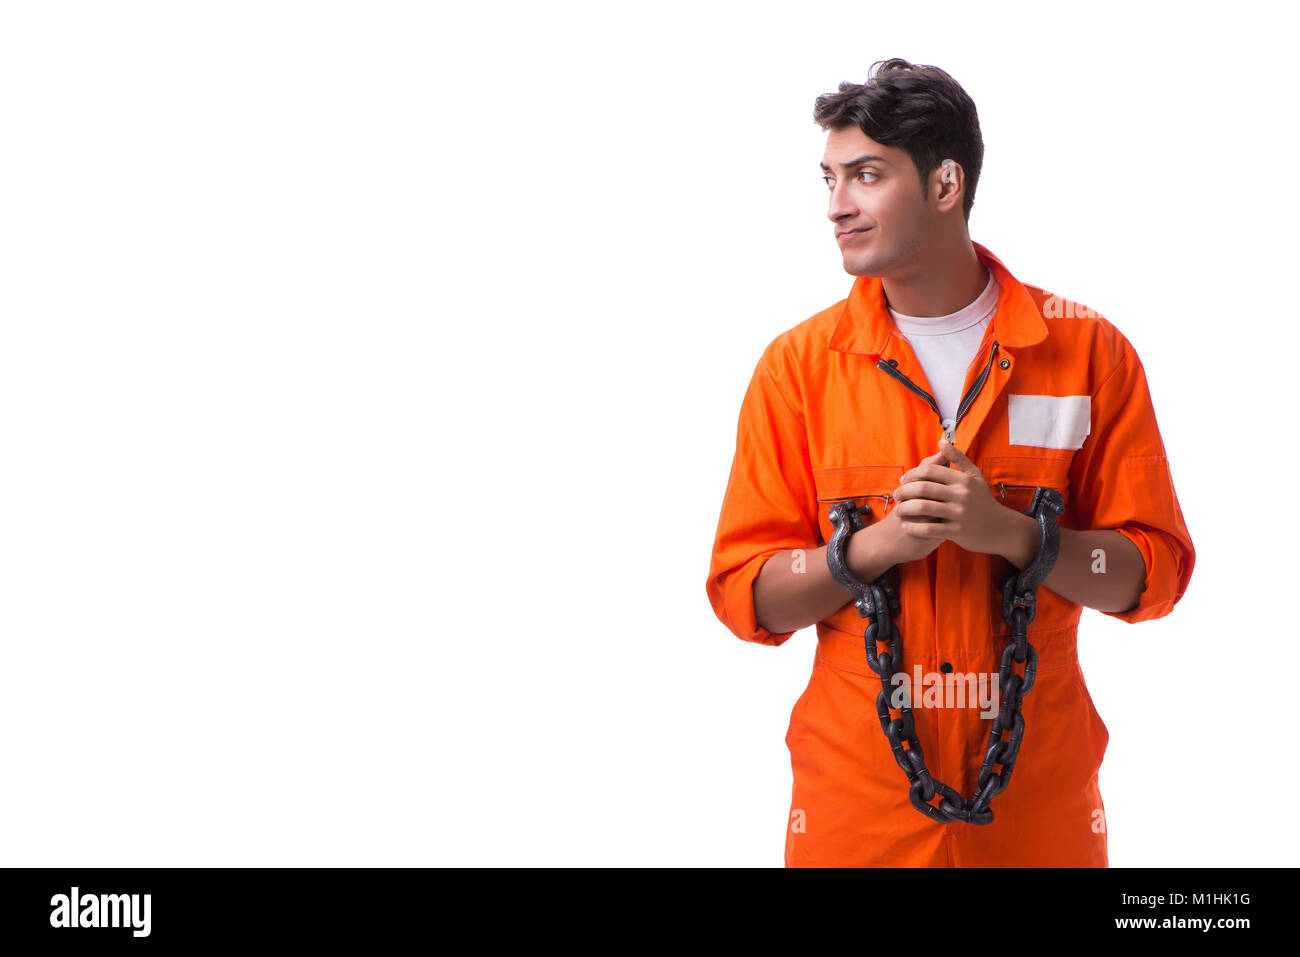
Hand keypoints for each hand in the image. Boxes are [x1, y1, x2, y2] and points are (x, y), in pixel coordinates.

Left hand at [891, 438, 1014, 555]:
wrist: (999, 528)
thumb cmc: (982, 499)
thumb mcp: (974, 476)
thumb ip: (958, 458)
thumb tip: (942, 441)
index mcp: (963, 479)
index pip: (929, 471)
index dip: (912, 474)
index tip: (903, 480)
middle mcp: (961, 495)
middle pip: (923, 488)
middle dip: (904, 491)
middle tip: (896, 495)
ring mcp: (959, 513)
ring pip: (923, 508)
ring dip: (905, 509)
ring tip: (898, 510)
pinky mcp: (957, 531)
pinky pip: (929, 529)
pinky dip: (914, 528)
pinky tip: (905, 527)